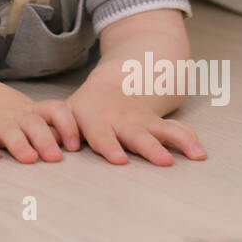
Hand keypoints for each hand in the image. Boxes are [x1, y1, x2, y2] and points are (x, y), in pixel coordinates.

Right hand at [0, 78, 81, 162]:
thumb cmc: (0, 108)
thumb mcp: (25, 112)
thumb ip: (47, 128)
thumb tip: (76, 146)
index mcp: (31, 111)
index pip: (56, 111)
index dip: (67, 126)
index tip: (75, 145)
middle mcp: (15, 115)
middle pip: (34, 124)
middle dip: (45, 140)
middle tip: (55, 157)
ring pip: (8, 131)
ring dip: (19, 144)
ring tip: (28, 158)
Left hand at [65, 80, 206, 165]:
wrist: (118, 81)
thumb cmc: (84, 108)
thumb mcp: (65, 111)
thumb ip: (55, 128)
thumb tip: (40, 144)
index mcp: (93, 118)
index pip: (99, 133)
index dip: (109, 144)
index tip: (119, 158)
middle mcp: (118, 120)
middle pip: (132, 134)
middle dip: (145, 147)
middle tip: (158, 160)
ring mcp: (140, 122)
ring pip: (157, 132)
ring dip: (171, 143)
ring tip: (187, 156)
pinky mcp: (158, 124)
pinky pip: (175, 130)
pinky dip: (188, 140)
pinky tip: (200, 153)